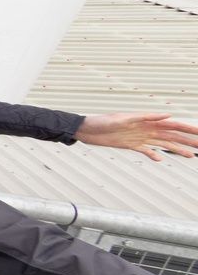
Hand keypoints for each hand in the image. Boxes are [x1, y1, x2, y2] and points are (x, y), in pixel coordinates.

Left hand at [75, 112, 197, 160]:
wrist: (86, 129)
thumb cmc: (101, 121)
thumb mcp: (123, 118)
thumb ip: (144, 117)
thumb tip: (167, 114)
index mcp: (147, 121)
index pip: (172, 125)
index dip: (187, 129)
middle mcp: (145, 129)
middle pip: (171, 135)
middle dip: (187, 140)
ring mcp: (139, 137)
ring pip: (163, 144)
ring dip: (177, 149)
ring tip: (191, 156)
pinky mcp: (130, 145)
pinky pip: (146, 150)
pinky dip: (154, 155)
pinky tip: (161, 160)